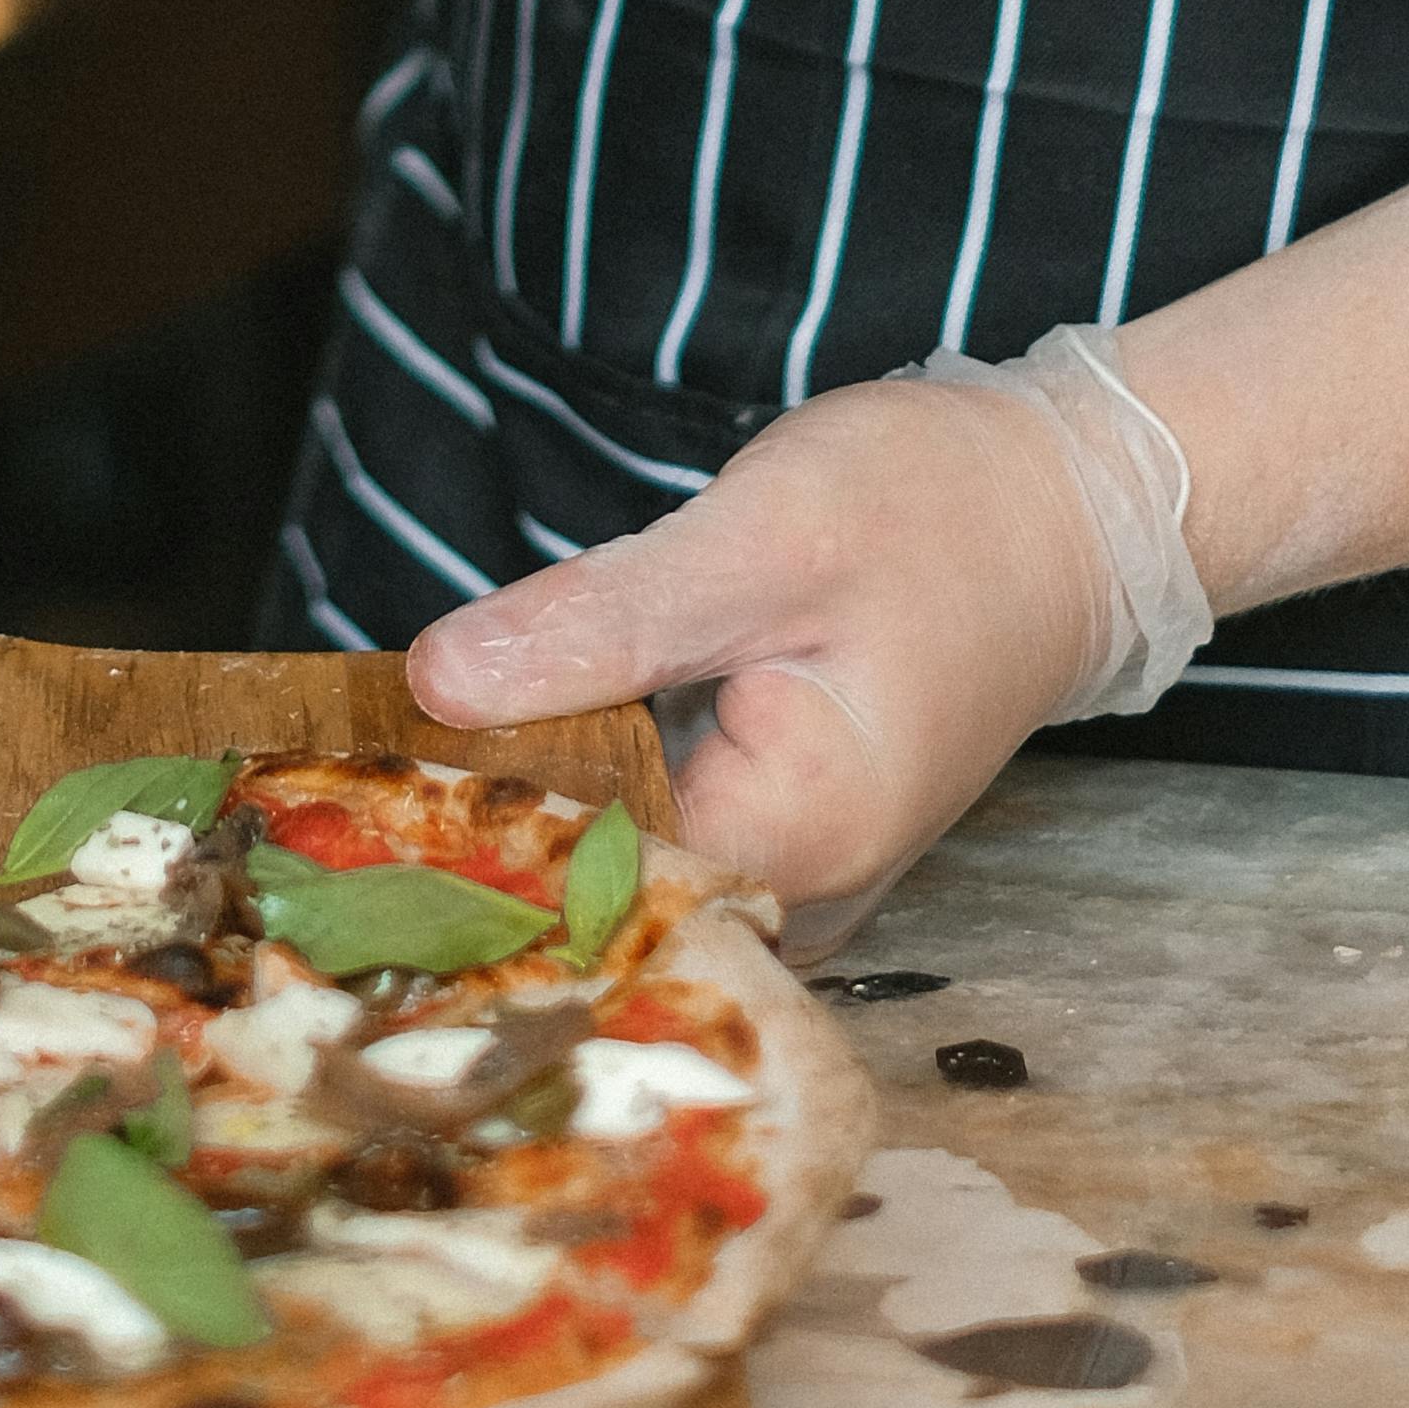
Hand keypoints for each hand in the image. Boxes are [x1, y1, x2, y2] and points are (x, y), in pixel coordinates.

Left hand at [402, 373, 1109, 950]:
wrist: (1066, 510)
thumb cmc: (938, 511)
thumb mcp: (759, 537)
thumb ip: (601, 618)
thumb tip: (437, 680)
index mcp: (795, 838)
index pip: (579, 873)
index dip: (457, 819)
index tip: (343, 773)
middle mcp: (798, 897)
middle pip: (592, 893)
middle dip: (475, 822)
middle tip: (342, 765)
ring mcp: (794, 879)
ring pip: (617, 871)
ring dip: (522, 808)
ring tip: (392, 759)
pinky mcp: (782, 839)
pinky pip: (653, 840)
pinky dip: (579, 793)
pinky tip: (502, 746)